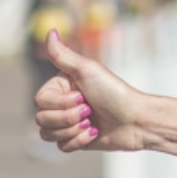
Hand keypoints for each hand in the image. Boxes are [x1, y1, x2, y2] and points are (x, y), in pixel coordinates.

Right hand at [33, 30, 145, 152]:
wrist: (136, 121)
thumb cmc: (114, 93)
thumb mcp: (88, 70)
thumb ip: (63, 54)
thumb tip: (50, 30)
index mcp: (62, 86)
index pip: (40, 100)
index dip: (60, 103)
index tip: (82, 97)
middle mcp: (63, 103)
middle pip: (41, 119)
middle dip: (67, 118)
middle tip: (90, 111)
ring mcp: (69, 123)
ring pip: (47, 134)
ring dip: (73, 130)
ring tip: (93, 123)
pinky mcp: (77, 140)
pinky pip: (61, 147)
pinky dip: (79, 141)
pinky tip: (95, 133)